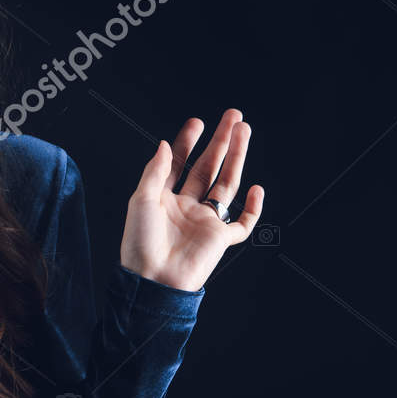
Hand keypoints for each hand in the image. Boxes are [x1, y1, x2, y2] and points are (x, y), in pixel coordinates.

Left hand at [119, 109, 264, 292]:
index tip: (197, 122)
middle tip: (233, 117)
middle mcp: (187, 207)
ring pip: (227, 184)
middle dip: (221, 142)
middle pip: (208, 167)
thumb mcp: (140, 200)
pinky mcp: (220, 239)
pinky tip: (257, 188)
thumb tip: (164, 144)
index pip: (179, 163)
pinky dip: (253, 208)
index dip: (188, 142)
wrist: (153, 280)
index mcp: (164, 198)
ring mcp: (205, 221)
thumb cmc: (140, 244)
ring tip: (244, 132)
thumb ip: (155, 171)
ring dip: (236, 158)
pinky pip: (243, 223)